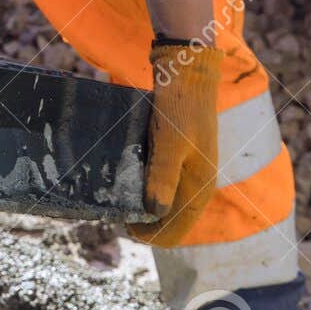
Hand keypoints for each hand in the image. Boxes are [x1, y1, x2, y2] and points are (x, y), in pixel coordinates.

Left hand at [130, 42, 221, 246]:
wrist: (188, 74)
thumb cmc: (180, 107)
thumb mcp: (171, 142)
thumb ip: (162, 176)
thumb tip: (154, 212)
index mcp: (200, 189)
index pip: (173, 233)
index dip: (146, 236)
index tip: (119, 224)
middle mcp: (197, 187)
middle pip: (166, 222)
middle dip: (141, 223)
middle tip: (111, 210)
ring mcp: (188, 173)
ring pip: (162, 205)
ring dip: (140, 207)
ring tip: (114, 196)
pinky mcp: (179, 160)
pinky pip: (159, 186)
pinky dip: (143, 189)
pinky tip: (123, 180)